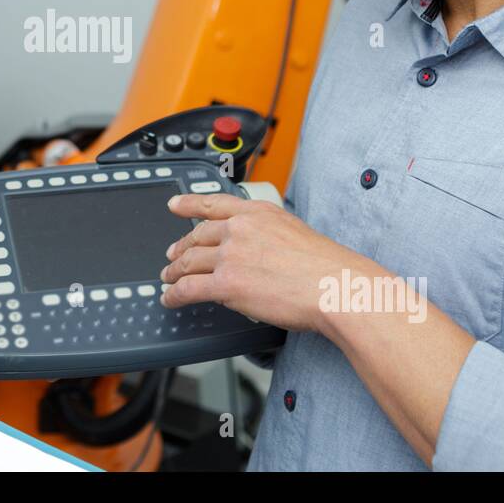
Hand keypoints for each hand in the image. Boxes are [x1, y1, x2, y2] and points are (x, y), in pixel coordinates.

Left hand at [160, 193, 365, 332]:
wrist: (334, 285)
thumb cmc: (326, 267)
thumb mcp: (294, 231)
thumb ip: (267, 235)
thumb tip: (255, 251)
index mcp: (258, 213)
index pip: (214, 203)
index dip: (189, 203)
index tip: (175, 204)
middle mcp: (239, 229)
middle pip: (197, 236)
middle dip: (180, 247)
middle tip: (172, 256)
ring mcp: (230, 256)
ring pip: (188, 262)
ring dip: (174, 272)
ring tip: (169, 279)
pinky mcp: (226, 284)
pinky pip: (189, 289)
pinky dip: (174, 295)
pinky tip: (170, 299)